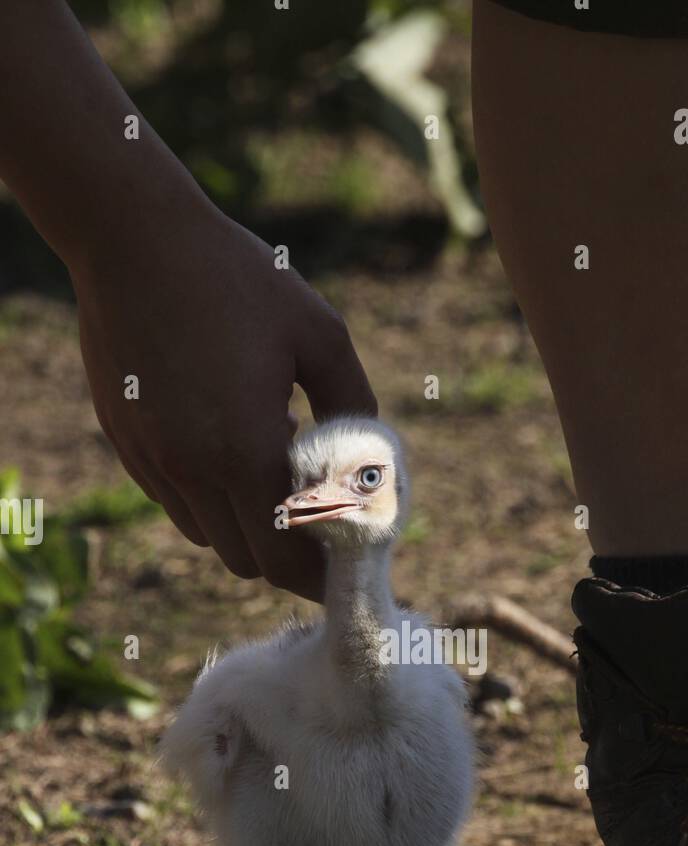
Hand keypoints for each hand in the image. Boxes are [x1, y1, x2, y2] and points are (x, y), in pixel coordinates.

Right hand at [71, 205, 375, 599]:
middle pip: (246, 561)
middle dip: (286, 557)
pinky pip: (175, 501)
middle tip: (320, 527)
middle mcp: (191, 470)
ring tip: (275, 471)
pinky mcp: (127, 444)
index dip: (318, 577)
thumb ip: (353, 406)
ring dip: (246, 527)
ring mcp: (152, 460)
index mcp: (244, 451)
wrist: (132, 235)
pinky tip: (231, 442)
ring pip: (207, 536)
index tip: (345, 570)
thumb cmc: (235, 278)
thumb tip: (369, 459)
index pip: (284, 558)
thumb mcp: (320, 335)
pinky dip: (209, 498)